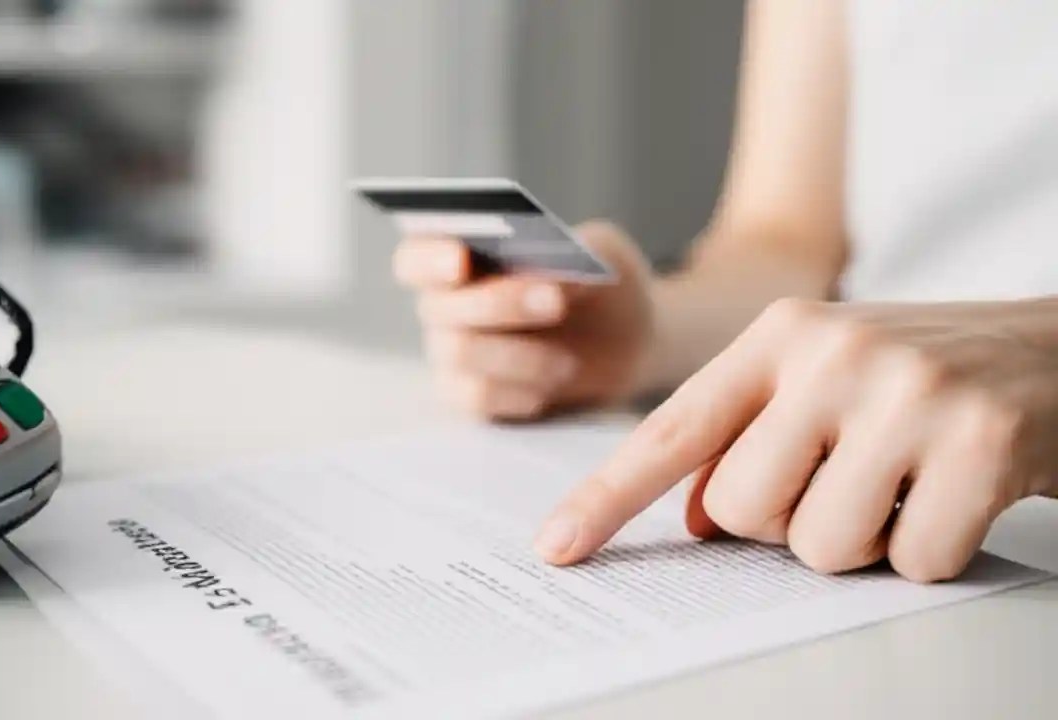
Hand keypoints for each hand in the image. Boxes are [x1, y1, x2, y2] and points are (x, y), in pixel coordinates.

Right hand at [394, 222, 653, 419]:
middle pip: (439, 306)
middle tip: (554, 301)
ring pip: (460, 351)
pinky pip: (475, 396)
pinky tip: (550, 388)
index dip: (429, 258)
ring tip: (569, 363)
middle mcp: (445, 304)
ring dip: (519, 354)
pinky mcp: (471, 397)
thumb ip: (578, 252)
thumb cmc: (600, 281)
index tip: (461, 259)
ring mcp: (454, 353)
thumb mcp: (602, 253)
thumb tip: (552, 276)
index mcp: (461, 254)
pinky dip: (516, 392)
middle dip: (499, 302)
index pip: (416, 257)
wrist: (627, 338)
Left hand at [534, 297, 1057, 581]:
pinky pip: (910, 562)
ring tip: (900, 483)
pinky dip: (929, 550)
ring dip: (859, 540)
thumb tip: (691, 518)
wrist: (1053, 348)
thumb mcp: (820, 378)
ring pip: (818, 546)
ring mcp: (907, 393)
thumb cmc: (918, 373)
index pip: (672, 429)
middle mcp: (833, 352)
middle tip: (843, 478)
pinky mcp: (978, 443)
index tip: (557, 548)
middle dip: (784, 522)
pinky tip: (954, 494)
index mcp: (779, 333)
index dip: (606, 497)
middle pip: (739, 510)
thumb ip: (748, 435)